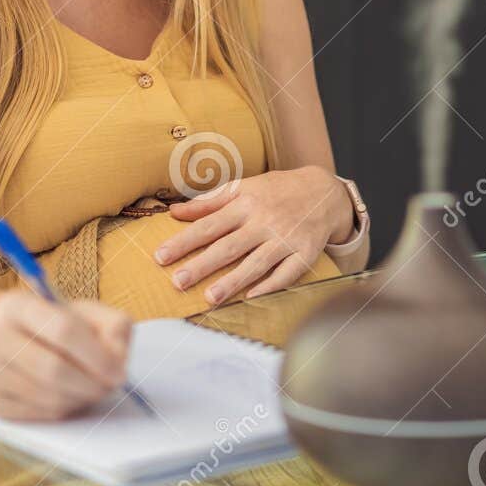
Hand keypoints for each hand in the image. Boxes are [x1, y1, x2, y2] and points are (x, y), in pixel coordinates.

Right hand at [0, 287, 131, 420]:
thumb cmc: (46, 322)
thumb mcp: (80, 309)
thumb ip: (111, 324)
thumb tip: (118, 358)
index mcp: (18, 305)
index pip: (63, 330)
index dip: (97, 355)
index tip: (119, 370)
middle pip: (54, 370)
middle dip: (92, 384)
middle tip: (110, 386)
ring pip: (48, 398)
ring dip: (81, 399)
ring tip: (91, 387)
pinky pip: (39, 415)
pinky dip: (63, 410)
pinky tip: (68, 395)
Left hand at [155, 165, 353, 304]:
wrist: (325, 192)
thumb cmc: (277, 190)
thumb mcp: (244, 187)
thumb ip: (209, 202)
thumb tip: (174, 212)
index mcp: (246, 204)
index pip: (209, 224)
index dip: (183, 241)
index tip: (160, 256)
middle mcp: (265, 221)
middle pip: (229, 246)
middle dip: (202, 265)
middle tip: (178, 282)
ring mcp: (287, 238)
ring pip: (256, 263)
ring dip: (233, 281)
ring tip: (209, 298)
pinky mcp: (306, 253)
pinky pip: (287, 273)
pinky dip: (271, 285)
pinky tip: (252, 297)